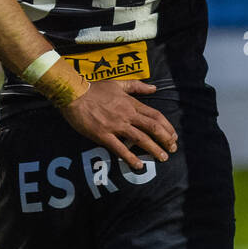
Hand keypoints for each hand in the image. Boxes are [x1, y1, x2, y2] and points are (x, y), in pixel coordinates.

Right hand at [60, 79, 177, 171]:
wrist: (74, 94)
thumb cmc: (94, 88)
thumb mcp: (118, 83)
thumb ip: (137, 86)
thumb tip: (154, 88)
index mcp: (131, 103)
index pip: (155, 115)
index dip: (167, 127)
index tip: (173, 136)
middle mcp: (127, 115)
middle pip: (152, 128)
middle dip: (165, 140)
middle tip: (172, 150)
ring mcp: (116, 126)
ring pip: (140, 139)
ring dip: (154, 150)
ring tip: (162, 158)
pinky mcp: (103, 135)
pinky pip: (120, 148)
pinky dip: (130, 158)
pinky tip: (138, 165)